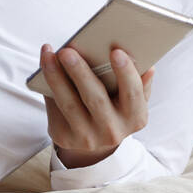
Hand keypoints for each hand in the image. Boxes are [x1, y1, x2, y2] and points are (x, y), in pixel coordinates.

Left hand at [39, 44, 154, 169]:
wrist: (96, 141)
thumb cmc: (117, 109)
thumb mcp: (133, 101)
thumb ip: (140, 84)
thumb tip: (148, 67)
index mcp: (135, 118)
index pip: (132, 94)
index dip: (126, 73)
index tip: (116, 51)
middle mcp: (112, 131)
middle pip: (95, 99)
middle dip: (80, 73)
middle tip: (68, 51)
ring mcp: (87, 137)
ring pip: (69, 104)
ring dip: (56, 77)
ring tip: (49, 54)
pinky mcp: (64, 137)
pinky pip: (55, 108)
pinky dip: (47, 85)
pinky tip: (45, 65)